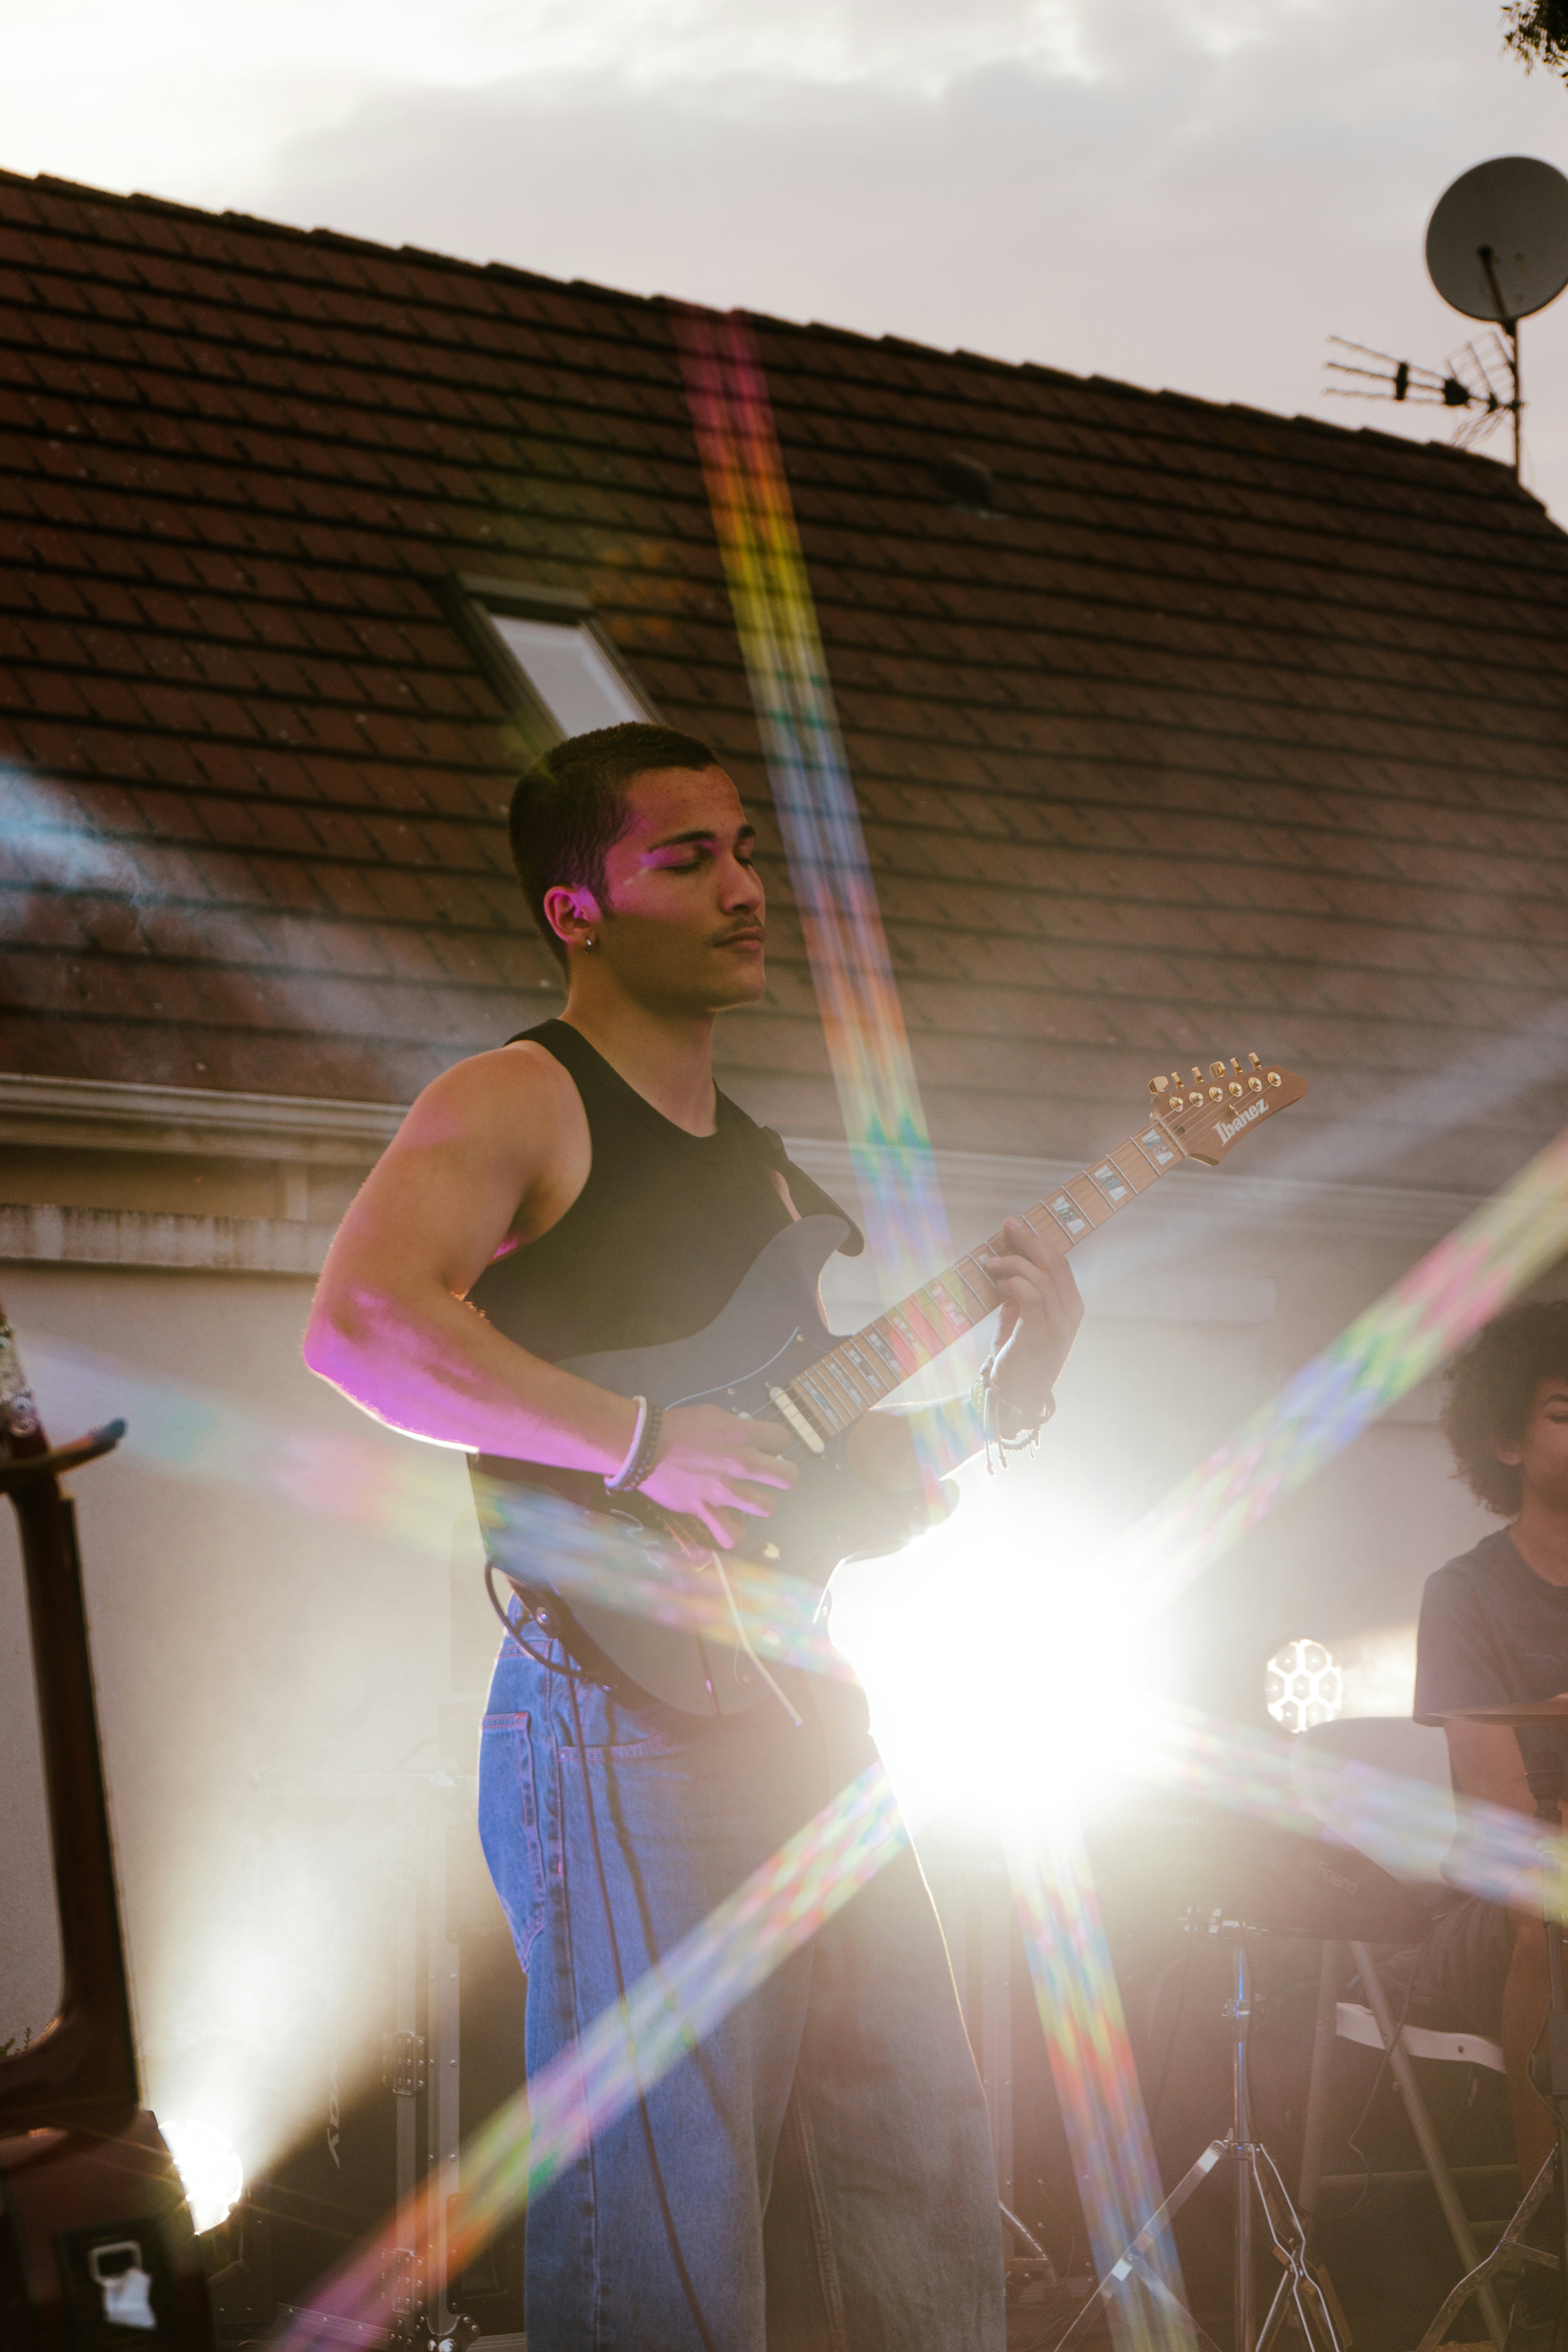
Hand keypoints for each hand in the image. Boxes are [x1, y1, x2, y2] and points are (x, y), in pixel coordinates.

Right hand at [637, 1403, 797, 1548]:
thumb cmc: (678, 1425)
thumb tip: (749, 1437)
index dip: (776, 1442)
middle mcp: (741, 1463)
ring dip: (762, 1504)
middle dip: (782, 1476)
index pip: (782, 1438)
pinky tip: (730, 1524)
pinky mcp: (707, 1510)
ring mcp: (725, 1490)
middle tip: (768, 1476)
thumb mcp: (713, 1414)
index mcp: (743, 1434)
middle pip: (787, 1477)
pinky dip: (733, 1533)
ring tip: (752, 1499)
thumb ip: (736, 1427)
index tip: (766, 1445)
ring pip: (767, 1508)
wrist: (644, 1445)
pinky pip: (731, 1535)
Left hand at [979, 1217, 1084, 1423]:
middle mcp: (1071, 1312)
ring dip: (1013, 1264)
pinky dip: (1014, 1283)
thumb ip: (1021, 1292)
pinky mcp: (1042, 1335)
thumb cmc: (1018, 1354)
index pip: (1059, 1263)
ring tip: (991, 1263)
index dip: (1038, 1240)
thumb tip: (1008, 1263)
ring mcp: (1060, 1324)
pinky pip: (1031, 1297)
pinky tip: (999, 1283)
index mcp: (1071, 1304)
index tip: (1016, 1225)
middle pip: (1054, 1263)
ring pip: (1041, 1277)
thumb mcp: (1021, 1317)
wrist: (1019, 1395)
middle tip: (1007, 1226)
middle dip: (1029, 1240)